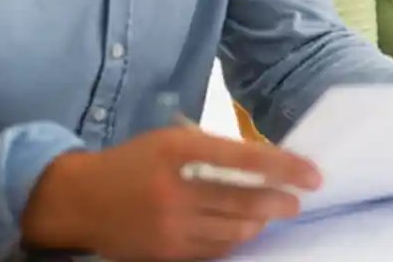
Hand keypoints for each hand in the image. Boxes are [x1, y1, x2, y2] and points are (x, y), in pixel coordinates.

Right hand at [22, 127, 321, 260]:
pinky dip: (235, 240)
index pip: (245, 160)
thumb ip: (213, 151)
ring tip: (269, 214)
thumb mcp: (170, 142)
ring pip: (235, 231)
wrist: (80, 200)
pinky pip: (216, 250)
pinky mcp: (167, 254)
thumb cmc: (133, 162)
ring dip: (259, 223)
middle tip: (297, 201)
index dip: (285, 168)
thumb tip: (266, 165)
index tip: (313, 175)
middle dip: (280, 203)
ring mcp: (170, 227)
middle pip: (245, 202)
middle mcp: (175, 190)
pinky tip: (242, 230)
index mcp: (178, 151)